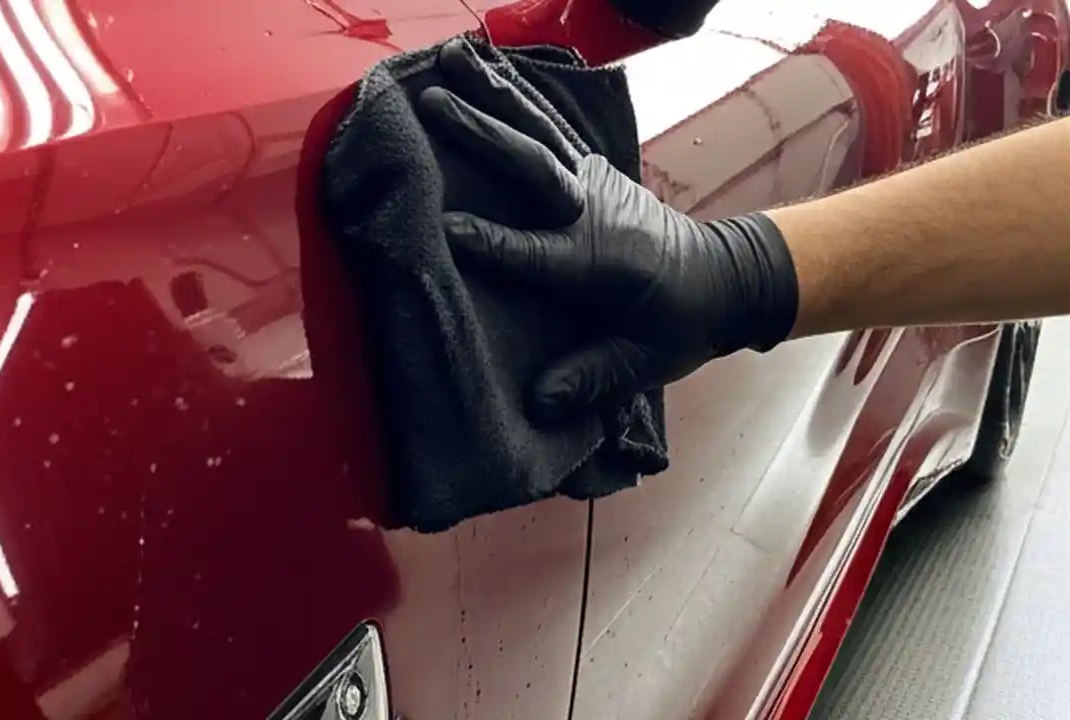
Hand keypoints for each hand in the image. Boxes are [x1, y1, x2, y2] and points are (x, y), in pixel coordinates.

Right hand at [417, 47, 798, 423]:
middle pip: (532, 169)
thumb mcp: (644, 362)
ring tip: (451, 60)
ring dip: (494, 96)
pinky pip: (549, 129)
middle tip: (433, 104)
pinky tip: (486, 69)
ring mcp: (593, 184)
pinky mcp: (592, 171)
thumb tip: (540, 404)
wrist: (724, 277)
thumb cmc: (678, 325)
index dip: (492, 243)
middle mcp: (593, 212)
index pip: (535, 252)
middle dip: (482, 135)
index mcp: (599, 263)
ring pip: (538, 133)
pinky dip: (518, 96)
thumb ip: (592, 377)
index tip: (446, 228)